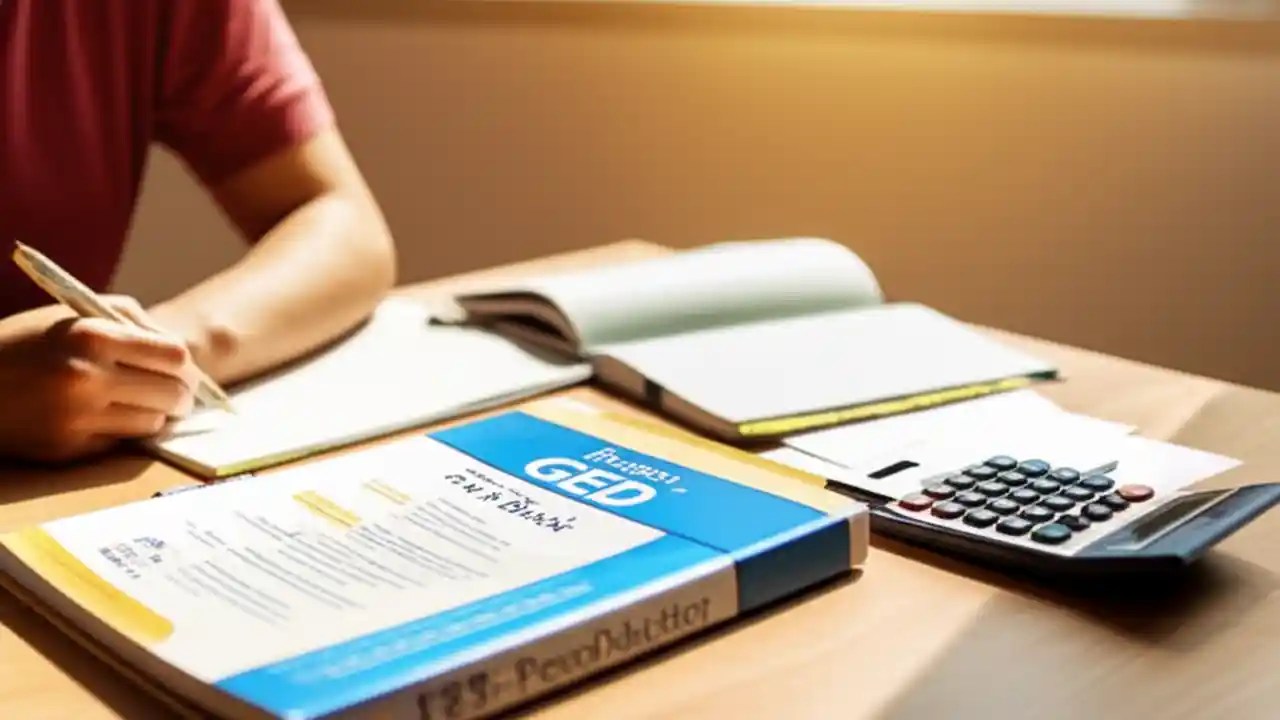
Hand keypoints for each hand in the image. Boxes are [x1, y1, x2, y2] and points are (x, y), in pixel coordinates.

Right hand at [0, 298, 199, 462]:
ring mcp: (76, 417)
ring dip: (153, 415)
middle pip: (172, 394)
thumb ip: (132, 324)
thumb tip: (182, 358)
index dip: (186, 367)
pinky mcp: (67, 449)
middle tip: (177, 394)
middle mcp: (86, 378)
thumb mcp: (73, 314)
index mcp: (92, 336)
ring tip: (138, 403)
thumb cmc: (26, 342)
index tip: (184, 371)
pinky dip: (121, 431)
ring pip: (152, 423)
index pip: (174, 356)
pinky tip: (104, 417)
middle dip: (180, 395)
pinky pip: (121, 443)